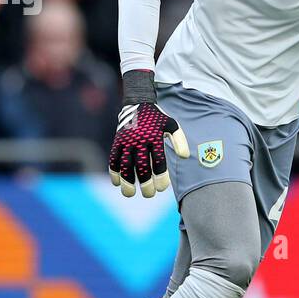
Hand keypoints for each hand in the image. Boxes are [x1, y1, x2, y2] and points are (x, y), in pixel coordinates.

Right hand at [108, 70, 189, 197]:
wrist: (137, 102)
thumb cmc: (157, 119)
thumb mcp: (171, 125)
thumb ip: (179, 140)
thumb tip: (184, 157)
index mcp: (155, 137)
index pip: (158, 161)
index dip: (160, 177)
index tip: (162, 188)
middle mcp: (140, 140)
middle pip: (142, 166)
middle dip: (145, 183)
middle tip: (149, 195)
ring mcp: (126, 141)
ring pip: (125, 164)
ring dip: (127, 181)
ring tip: (130, 194)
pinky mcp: (117, 141)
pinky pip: (114, 158)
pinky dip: (114, 171)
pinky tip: (116, 183)